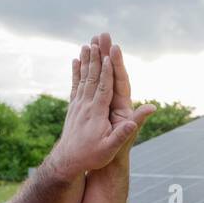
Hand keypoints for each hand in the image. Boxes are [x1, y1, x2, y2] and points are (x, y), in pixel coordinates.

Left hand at [47, 33, 155, 180]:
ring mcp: (77, 105)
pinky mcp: (73, 108)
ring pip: (83, 78)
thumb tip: (135, 122)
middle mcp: (85, 106)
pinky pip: (75, 85)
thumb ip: (124, 134)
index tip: (109, 54)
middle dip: (96, 58)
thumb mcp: (111, 148)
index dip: (107, 71)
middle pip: (92, 77)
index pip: (103, 87)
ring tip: (87, 44)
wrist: (68, 162)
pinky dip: (76, 72)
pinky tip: (75, 61)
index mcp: (96, 113)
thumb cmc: (92, 157)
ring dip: (86, 61)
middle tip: (98, 40)